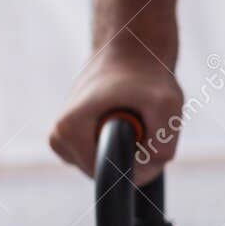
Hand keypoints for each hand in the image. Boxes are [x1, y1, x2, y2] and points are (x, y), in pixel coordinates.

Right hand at [48, 45, 182, 186]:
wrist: (132, 51)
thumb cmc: (146, 76)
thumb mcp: (166, 104)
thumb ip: (163, 140)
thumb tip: (151, 165)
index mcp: (67, 131)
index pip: (106, 174)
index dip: (137, 164)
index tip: (150, 134)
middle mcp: (59, 138)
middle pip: (106, 172)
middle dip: (135, 155)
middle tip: (149, 121)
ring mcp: (64, 141)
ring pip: (109, 165)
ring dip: (131, 148)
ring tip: (137, 115)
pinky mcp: (74, 139)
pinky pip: (107, 156)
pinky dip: (125, 143)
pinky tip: (128, 117)